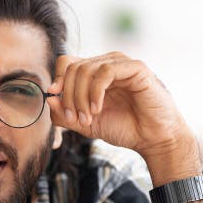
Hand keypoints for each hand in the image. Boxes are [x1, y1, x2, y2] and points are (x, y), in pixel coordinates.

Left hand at [46, 51, 197, 163]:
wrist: (153, 138)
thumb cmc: (124, 129)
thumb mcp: (86, 125)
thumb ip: (65, 114)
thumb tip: (49, 98)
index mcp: (95, 74)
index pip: (67, 64)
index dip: (58, 81)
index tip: (57, 104)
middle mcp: (107, 65)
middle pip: (72, 68)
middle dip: (68, 96)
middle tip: (75, 119)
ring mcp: (122, 64)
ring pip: (86, 69)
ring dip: (80, 97)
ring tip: (88, 118)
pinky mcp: (136, 68)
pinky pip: (105, 71)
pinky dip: (95, 92)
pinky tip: (97, 109)